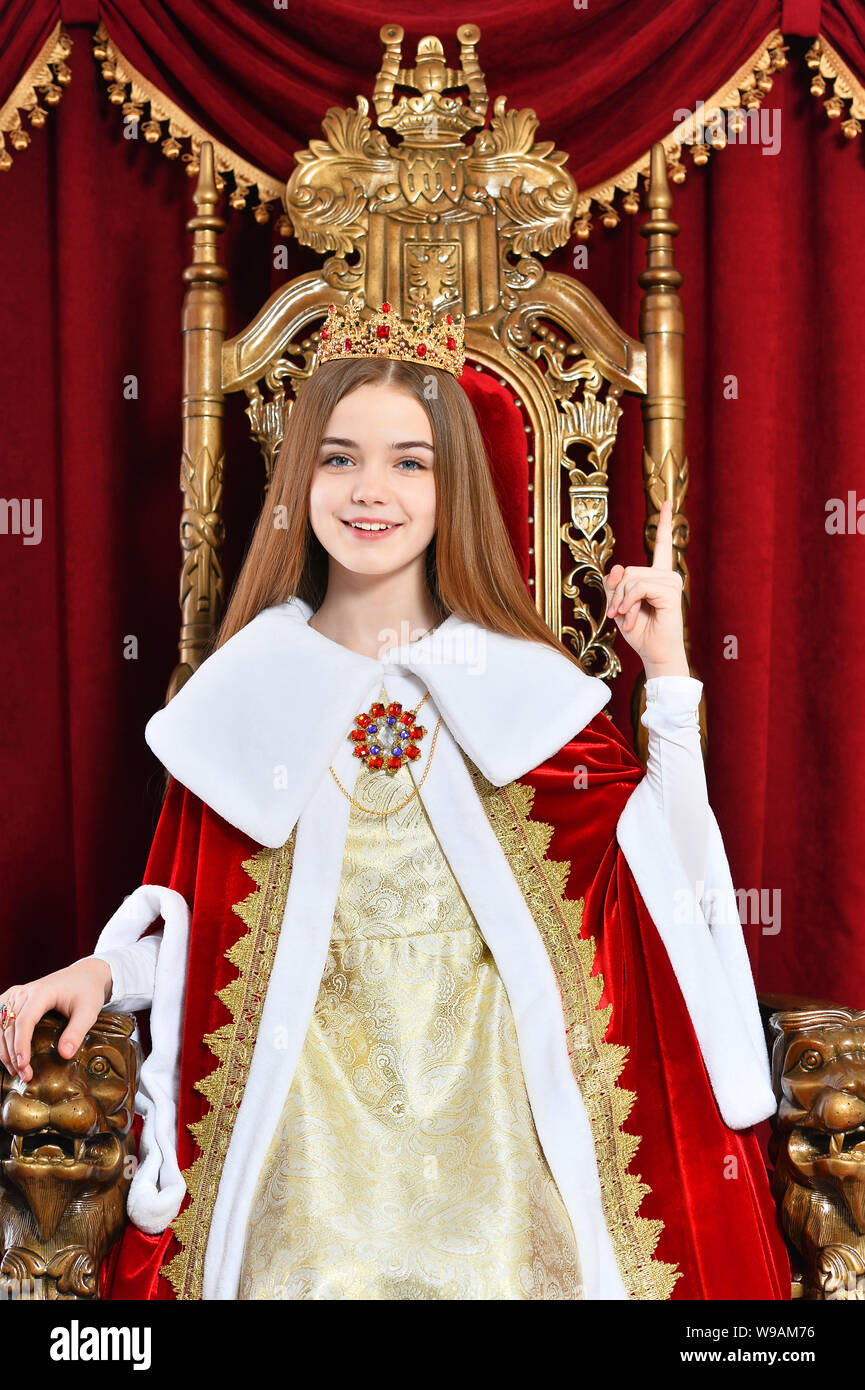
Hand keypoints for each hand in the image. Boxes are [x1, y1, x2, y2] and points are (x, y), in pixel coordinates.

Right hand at [0, 958, 112, 1083]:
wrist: (85, 975)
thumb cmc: (87, 992)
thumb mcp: (88, 1012)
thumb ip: (77, 1032)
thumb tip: (64, 1055)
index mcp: (41, 992)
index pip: (24, 1022)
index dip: (20, 1045)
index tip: (23, 1065)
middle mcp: (23, 992)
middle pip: (9, 1026)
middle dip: (12, 1054)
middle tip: (24, 1075)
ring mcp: (16, 995)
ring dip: (3, 1050)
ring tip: (15, 1070)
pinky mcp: (13, 1000)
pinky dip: (0, 1039)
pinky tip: (6, 1056)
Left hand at [602, 498, 688, 677]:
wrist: (654, 654)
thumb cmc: (640, 631)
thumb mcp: (619, 605)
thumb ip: (614, 584)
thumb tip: (616, 567)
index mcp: (658, 576)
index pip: (663, 545)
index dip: (664, 523)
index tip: (666, 502)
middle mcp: (668, 575)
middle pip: (628, 570)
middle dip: (618, 594)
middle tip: (619, 615)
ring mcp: (671, 582)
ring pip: (631, 579)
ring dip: (623, 602)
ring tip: (627, 619)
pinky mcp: (670, 592)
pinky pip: (638, 588)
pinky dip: (629, 605)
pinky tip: (632, 619)